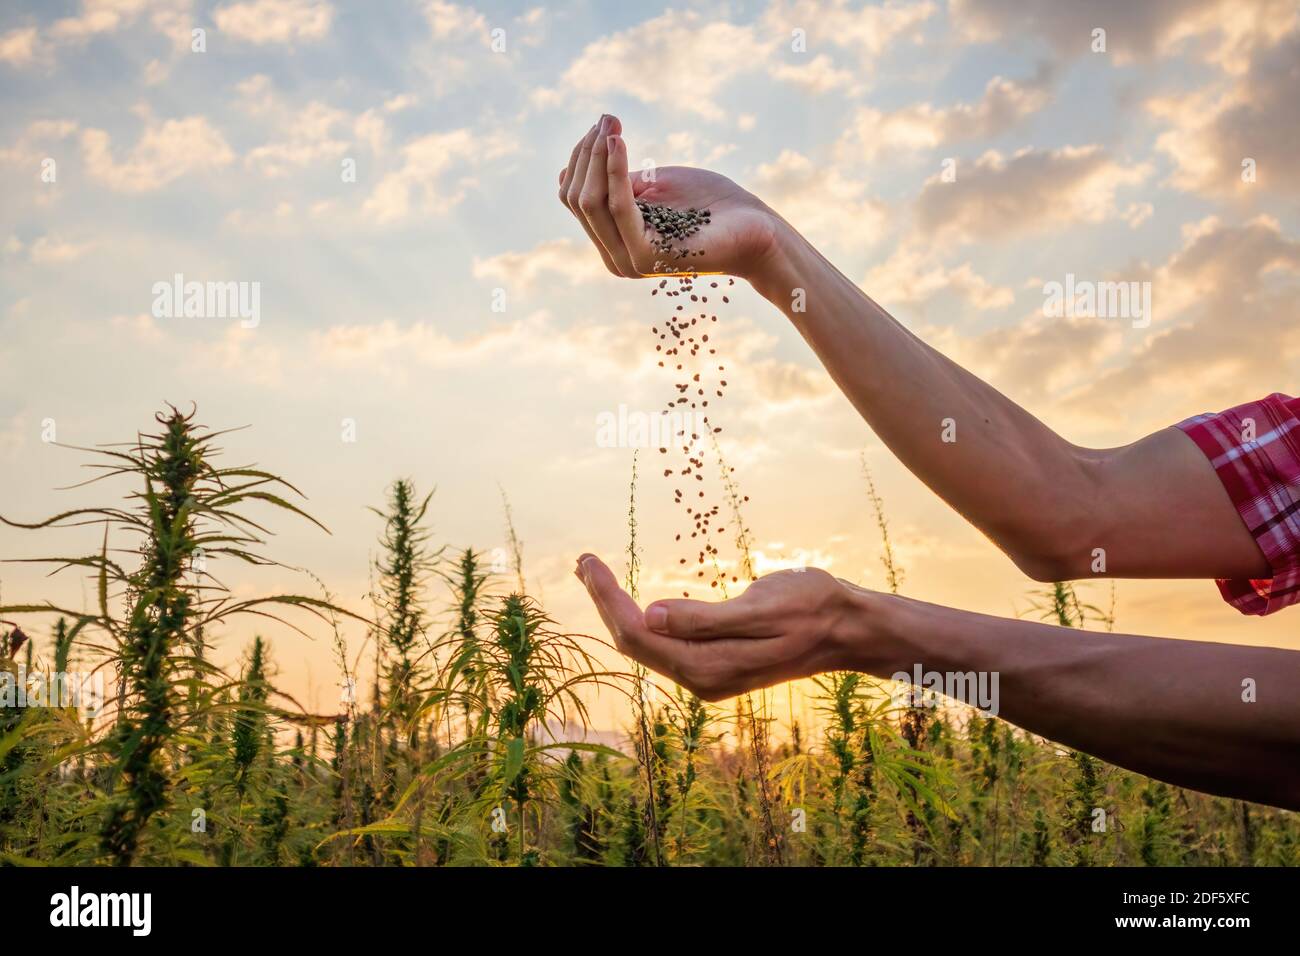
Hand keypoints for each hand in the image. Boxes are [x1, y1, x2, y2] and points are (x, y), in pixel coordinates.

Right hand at [558, 114, 782, 280]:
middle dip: (587, 153)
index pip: (575, 197)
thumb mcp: (653, 186)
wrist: (754, 228)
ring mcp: (629, 259)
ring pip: (591, 202)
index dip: (581, 157)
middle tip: (608, 118)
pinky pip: (619, 206)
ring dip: (597, 157)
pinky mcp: (646, 256)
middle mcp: (615, 257)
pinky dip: (614, 170)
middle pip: (577, 199)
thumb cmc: (710, 204)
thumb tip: (566, 169)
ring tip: (611, 125)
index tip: (603, 123)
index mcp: (614, 242)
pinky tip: (618, 142)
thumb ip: (616, 182)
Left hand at [574, 553, 854, 699]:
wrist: (848, 629)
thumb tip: (652, 615)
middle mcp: (702, 679)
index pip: (638, 633)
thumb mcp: (762, 607)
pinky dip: (640, 618)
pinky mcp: (714, 666)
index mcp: (709, 667)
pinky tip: (629, 599)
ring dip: (617, 609)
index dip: (607, 598)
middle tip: (582, 561)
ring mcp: (707, 676)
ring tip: (594, 574)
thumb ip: (706, 618)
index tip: (588, 562)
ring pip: (646, 645)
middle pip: (634, 642)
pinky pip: (663, 645)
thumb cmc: (812, 608)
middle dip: (604, 601)